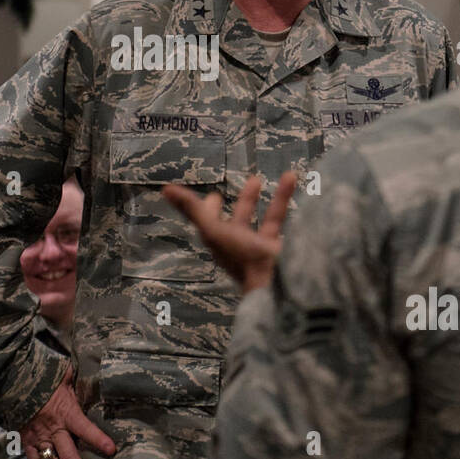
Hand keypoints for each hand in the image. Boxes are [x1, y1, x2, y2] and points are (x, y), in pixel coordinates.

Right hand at [21, 374, 115, 458]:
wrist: (12, 380)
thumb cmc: (43, 376)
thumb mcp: (64, 375)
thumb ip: (78, 380)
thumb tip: (98, 369)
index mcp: (65, 412)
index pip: (84, 427)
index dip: (97, 438)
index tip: (112, 450)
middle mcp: (52, 429)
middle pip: (68, 456)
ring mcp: (39, 439)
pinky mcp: (27, 443)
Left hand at [163, 171, 296, 293]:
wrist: (276, 282)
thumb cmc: (241, 256)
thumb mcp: (213, 230)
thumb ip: (193, 209)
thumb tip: (165, 189)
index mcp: (220, 243)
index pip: (210, 223)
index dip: (209, 209)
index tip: (214, 195)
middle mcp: (240, 246)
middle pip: (241, 221)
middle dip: (247, 201)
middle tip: (254, 181)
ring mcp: (262, 249)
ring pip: (269, 220)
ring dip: (277, 198)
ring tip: (289, 176)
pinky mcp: (281, 248)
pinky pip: (285, 222)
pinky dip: (289, 202)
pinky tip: (293, 184)